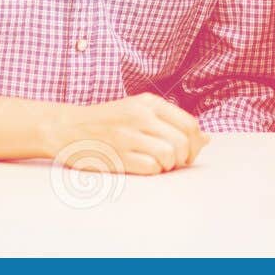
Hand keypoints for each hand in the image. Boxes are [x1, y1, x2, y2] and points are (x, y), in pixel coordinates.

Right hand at [43, 93, 208, 175]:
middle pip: (182, 141)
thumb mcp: (139, 110)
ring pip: (169, 155)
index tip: (189, 150)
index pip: (189, 123)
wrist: (67, 128)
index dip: (195, 141)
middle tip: (175, 161)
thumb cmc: (108, 121)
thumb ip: (172, 121)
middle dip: (185, 156)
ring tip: (160, 164)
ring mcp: (127, 137)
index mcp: (148, 103)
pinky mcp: (117, 156)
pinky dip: (154, 171)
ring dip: (169, 165)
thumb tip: (207, 139)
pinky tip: (146, 167)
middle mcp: (140, 116)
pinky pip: (151, 168)